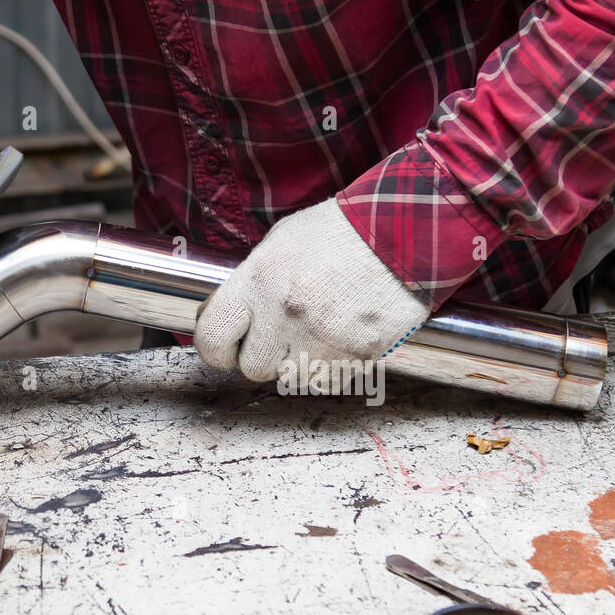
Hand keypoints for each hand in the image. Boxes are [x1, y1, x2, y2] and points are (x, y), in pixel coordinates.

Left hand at [195, 199, 429, 381]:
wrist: (402, 233)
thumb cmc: (341, 233)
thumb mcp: (281, 241)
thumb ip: (252, 281)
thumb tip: (232, 313)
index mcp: (259, 280)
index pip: (212, 337)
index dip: (216, 350)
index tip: (226, 349)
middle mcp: (285, 314)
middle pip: (253, 367)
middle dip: (264, 355)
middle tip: (282, 335)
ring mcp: (322, 338)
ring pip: (291, 379)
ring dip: (299, 362)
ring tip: (317, 332)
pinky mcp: (355, 356)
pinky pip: (327, 381)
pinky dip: (331, 368)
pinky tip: (340, 339)